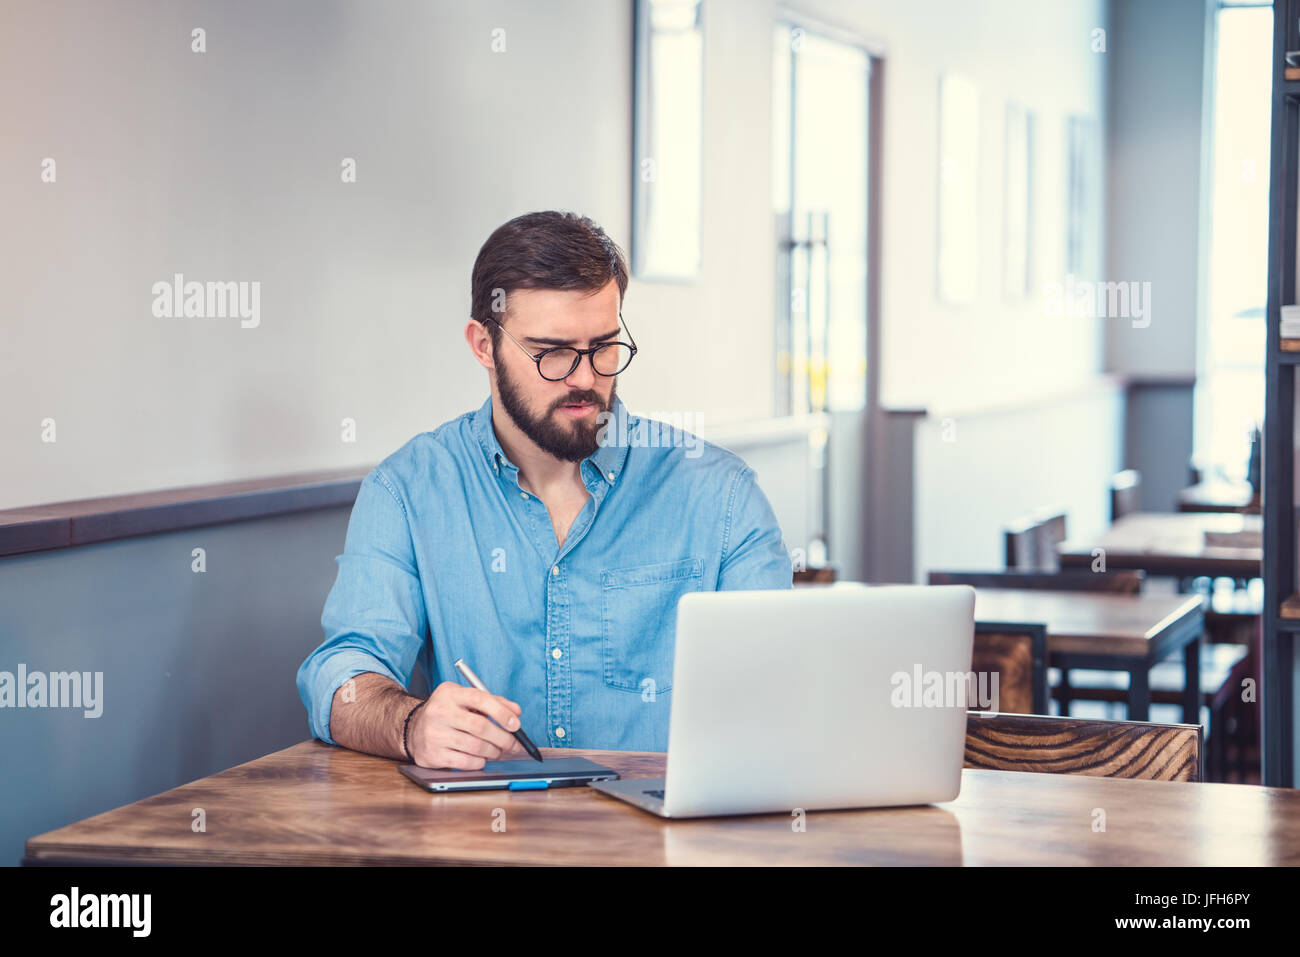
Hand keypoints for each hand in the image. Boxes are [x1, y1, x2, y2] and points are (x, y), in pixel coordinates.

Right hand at [408, 682, 526, 768]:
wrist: (412, 728)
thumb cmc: (447, 713)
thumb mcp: (464, 699)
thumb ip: (492, 702)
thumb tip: (516, 712)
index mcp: (449, 693)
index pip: (480, 698)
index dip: (502, 712)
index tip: (516, 725)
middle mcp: (439, 712)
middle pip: (480, 726)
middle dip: (503, 738)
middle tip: (514, 744)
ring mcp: (434, 734)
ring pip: (475, 746)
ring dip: (493, 751)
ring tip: (498, 751)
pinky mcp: (432, 754)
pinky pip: (465, 762)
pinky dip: (479, 762)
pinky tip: (481, 758)